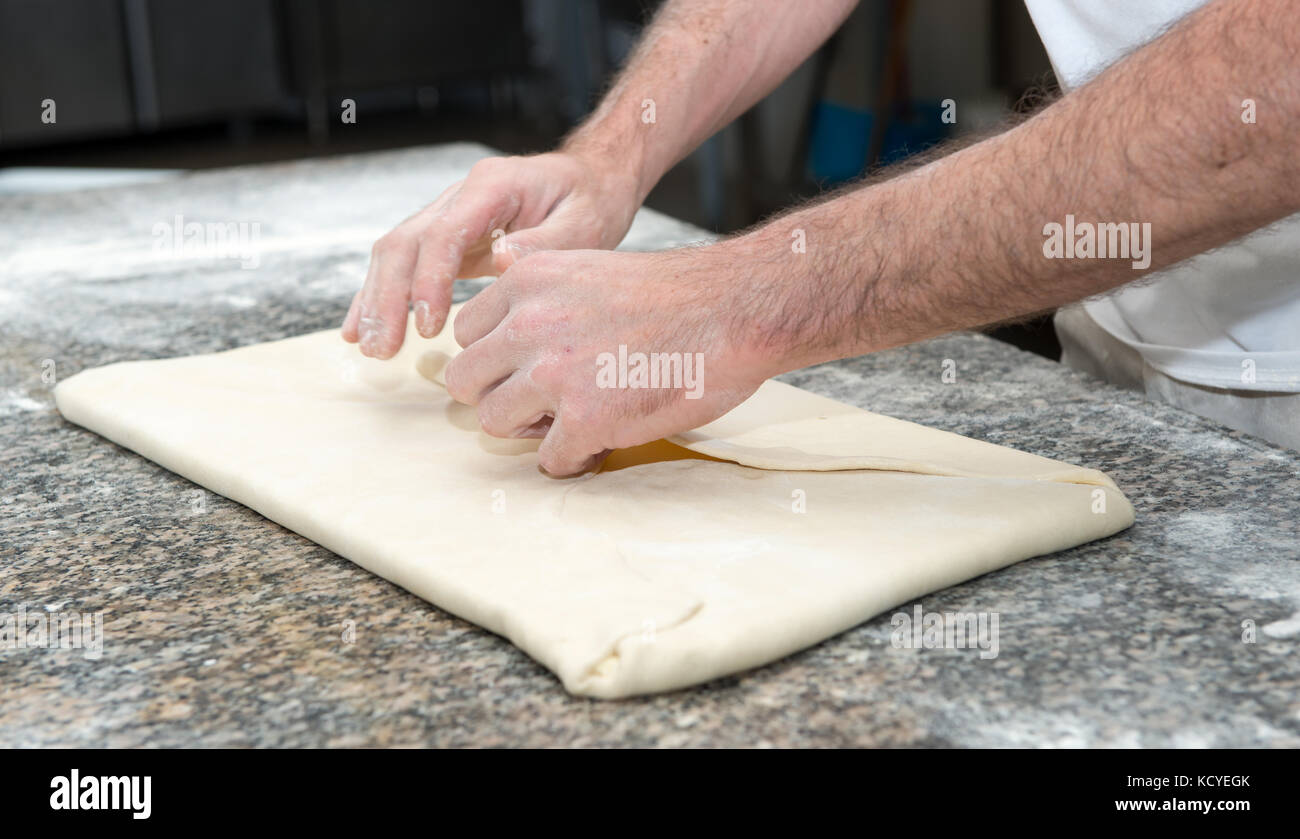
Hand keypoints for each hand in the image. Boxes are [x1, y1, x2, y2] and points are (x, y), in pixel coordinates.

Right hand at [342, 151, 640, 358]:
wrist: (590, 179)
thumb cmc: (591, 201)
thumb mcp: (585, 223)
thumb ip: (544, 243)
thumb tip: (501, 259)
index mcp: (492, 186)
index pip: (444, 233)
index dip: (429, 280)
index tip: (428, 326)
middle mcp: (460, 195)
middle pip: (405, 242)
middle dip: (388, 297)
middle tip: (383, 348)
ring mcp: (448, 213)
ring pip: (396, 252)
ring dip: (377, 300)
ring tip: (371, 347)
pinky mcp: (447, 236)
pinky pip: (406, 263)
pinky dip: (382, 295)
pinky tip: (362, 328)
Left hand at [444, 248, 771, 475]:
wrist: (733, 311)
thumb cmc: (675, 294)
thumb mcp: (588, 270)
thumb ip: (542, 298)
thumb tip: (511, 341)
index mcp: (527, 281)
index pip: (466, 332)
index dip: (495, 357)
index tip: (524, 367)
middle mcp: (529, 324)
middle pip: (465, 380)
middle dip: (499, 395)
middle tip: (538, 403)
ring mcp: (554, 374)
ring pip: (493, 423)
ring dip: (528, 431)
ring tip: (569, 423)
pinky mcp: (587, 418)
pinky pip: (549, 460)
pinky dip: (574, 459)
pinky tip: (602, 442)